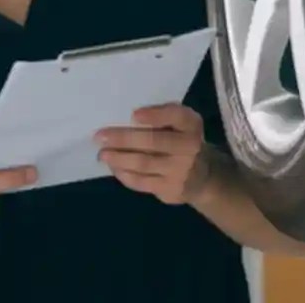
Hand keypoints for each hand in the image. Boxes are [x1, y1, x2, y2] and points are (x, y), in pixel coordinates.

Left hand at [96, 103, 211, 204]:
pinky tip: (114, 167)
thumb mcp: (182, 124)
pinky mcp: (171, 190)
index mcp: (191, 126)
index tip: (134, 114)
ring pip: (144, 164)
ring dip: (119, 158)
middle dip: (124, 139)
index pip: (177, 116)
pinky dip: (125, 174)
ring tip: (102, 154)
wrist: (204, 177)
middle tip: (100, 137)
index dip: (156, 115)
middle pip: (154, 142)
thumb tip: (132, 117)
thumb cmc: (182, 141)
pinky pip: (143, 182)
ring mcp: (180, 171)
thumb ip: (163, 116)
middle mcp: (190, 148)